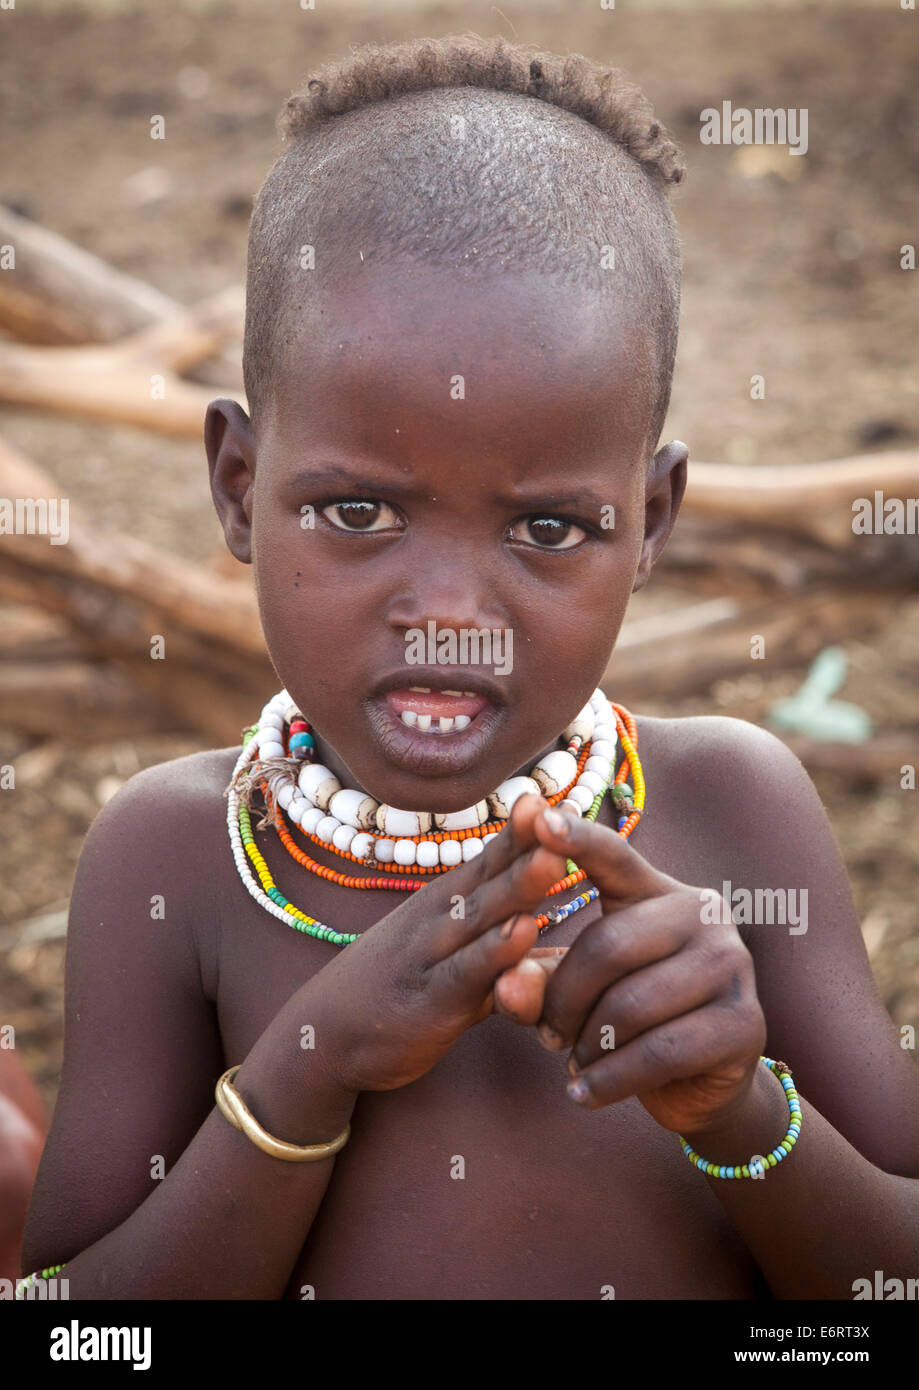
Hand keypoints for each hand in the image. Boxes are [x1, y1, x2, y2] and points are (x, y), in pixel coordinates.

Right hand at [301, 794, 569, 1096]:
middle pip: (494, 875)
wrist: (324, 1033)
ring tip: (554, 860)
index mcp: (453, 900)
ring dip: (519, 887)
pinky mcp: (431, 999)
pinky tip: (521, 932)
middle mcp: (443, 916)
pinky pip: (466, 972)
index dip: (526, 829)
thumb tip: (573, 953)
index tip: (556, 796)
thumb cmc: (402, 990)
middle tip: (563, 812)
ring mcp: (434, 954)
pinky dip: (494, 952)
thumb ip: (510, 951)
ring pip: (482, 916)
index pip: (496, 856)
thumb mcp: (458, 959)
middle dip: (530, 844)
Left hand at [514, 805, 766, 1135]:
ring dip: (588, 1044)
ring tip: (574, 1063)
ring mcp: (732, 965)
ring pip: (632, 1005)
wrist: (698, 1083)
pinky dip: (610, 1079)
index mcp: (657, 891)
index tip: (540, 816)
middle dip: (564, 999)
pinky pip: (658, 1052)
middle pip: (609, 945)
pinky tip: (585, 1091)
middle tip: (546, 1036)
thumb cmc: (625, 1019)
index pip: (614, 856)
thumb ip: (535, 980)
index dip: (577, 838)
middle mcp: (703, 914)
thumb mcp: (574, 993)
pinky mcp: (745, 1023)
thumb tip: (503, 983)